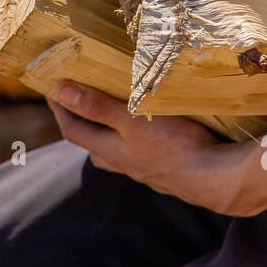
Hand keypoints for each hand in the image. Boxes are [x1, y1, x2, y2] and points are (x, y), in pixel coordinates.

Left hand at [47, 81, 249, 214]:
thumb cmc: (175, 145)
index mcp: (109, 151)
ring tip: (111, 115)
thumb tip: (60, 91)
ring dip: (108, 134)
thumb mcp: (132, 120)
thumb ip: (97, 107)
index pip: (73, 129)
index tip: (50, 88)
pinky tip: (148, 134)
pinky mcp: (166, 170)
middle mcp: (123, 164)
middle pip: (92, 144)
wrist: (216, 179)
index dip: (59, 108)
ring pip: (116, 152)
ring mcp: (145, 170)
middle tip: (77, 99)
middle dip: (81, 122)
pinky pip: (140, 155)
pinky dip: (134, 141)